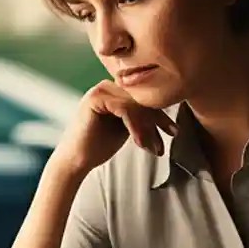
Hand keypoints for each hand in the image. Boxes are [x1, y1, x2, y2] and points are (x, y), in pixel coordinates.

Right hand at [52, 80, 177, 176]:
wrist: (75, 162)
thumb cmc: (98, 147)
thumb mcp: (126, 128)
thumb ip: (140, 117)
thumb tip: (167, 114)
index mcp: (114, 91)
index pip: (144, 98)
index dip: (161, 114)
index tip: (173, 131)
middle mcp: (107, 86)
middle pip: (142, 99)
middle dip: (158, 121)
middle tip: (171, 137)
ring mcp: (100, 90)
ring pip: (136, 105)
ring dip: (149, 128)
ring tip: (155, 148)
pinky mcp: (96, 98)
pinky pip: (126, 109)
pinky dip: (137, 127)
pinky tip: (141, 144)